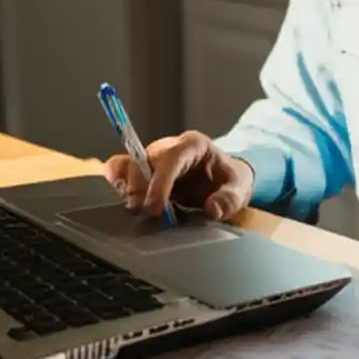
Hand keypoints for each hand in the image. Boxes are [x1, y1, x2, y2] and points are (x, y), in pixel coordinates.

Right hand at [104, 131, 253, 220]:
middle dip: (139, 188)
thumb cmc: (230, 180)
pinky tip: (127, 201)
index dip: (160, 182)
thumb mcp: (239, 189)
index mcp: (195, 145)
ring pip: (129, 164)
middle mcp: (171, 147)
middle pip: (144, 160)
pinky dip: (118, 183)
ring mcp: (155, 157)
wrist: (224, 179)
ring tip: (136, 209)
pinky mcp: (144, 169)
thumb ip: (229, 200)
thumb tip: (212, 209)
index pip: (171, 158)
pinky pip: (121, 169)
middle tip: (146, 213)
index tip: (155, 208)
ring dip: (127, 188)